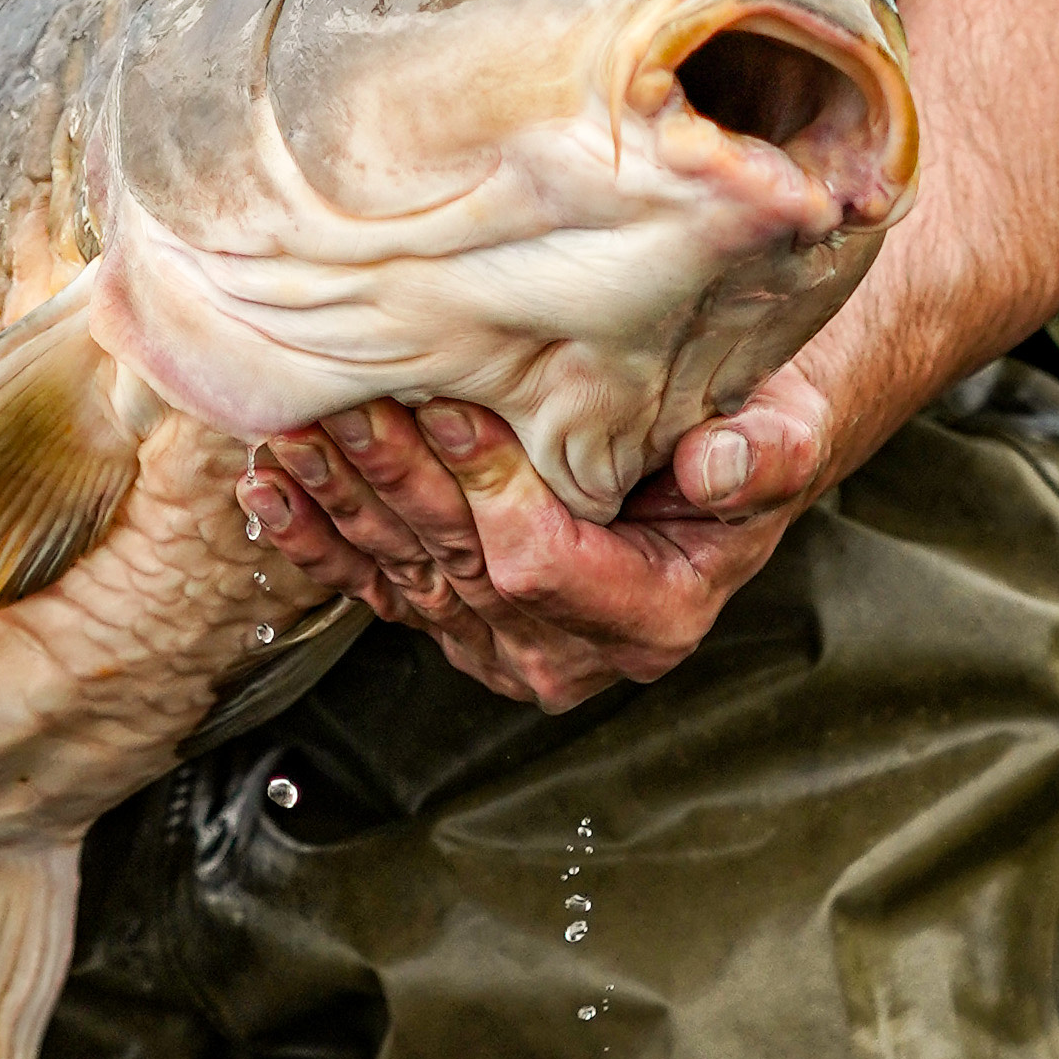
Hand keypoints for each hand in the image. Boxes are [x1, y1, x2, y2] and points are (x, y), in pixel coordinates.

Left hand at [239, 362, 833, 712]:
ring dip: (344, 506)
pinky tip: (271, 490)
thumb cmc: (754, 430)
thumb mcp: (787, 435)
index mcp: (653, 616)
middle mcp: (572, 647)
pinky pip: (376, 589)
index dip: (491, 492)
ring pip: (407, 577)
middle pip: (460, 570)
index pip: (543, 565)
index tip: (450, 412)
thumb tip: (720, 465)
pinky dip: (321, 539)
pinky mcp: (456, 617)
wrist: (723, 444)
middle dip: (398, 487)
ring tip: (295, 436)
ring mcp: (505, 641)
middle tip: (346, 411)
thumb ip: (763, 457)